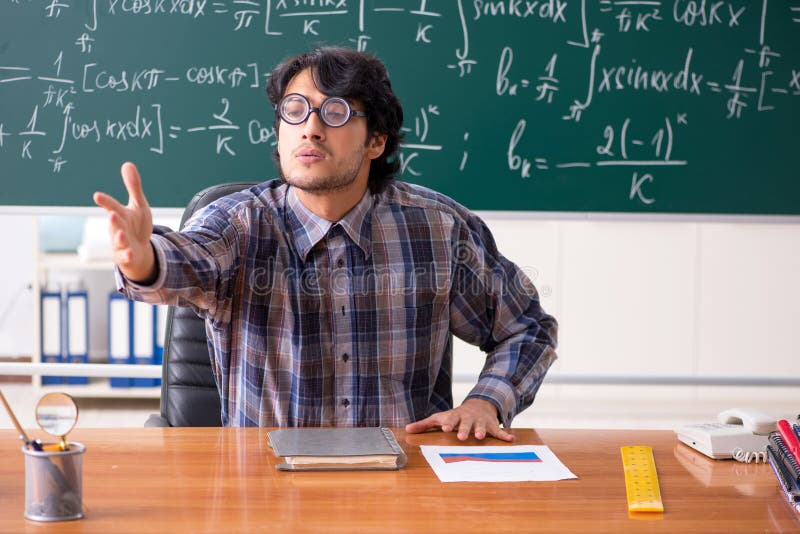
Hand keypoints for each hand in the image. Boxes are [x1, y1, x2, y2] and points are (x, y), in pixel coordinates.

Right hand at [93, 162, 154, 281]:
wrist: (138, 251)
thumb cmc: (136, 226)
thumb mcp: (139, 205)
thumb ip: (133, 186)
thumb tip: (127, 163)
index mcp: (120, 214)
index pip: (112, 206)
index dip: (105, 201)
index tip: (97, 196)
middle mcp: (117, 228)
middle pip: (115, 224)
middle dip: (114, 220)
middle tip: (112, 214)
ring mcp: (120, 243)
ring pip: (118, 240)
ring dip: (120, 237)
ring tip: (123, 233)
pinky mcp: (125, 256)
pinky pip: (125, 256)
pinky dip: (127, 255)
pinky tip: (131, 253)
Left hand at [405, 398, 513, 441]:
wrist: (478, 405)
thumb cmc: (455, 416)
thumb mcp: (440, 418)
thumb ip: (424, 425)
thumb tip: (406, 429)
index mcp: (455, 417)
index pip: (450, 420)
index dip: (448, 424)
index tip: (445, 428)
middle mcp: (468, 418)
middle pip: (465, 424)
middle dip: (464, 429)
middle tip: (461, 436)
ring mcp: (481, 422)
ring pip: (482, 427)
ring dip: (482, 431)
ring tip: (481, 437)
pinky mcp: (492, 426)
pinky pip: (499, 431)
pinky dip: (505, 435)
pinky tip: (511, 439)